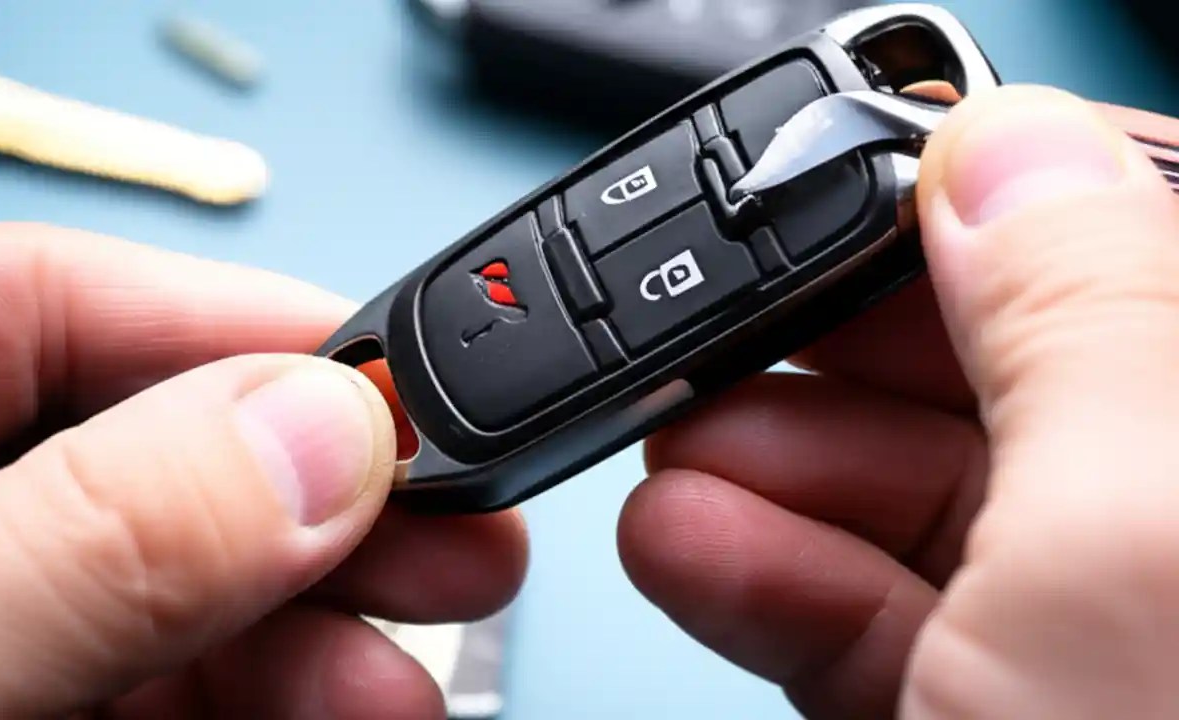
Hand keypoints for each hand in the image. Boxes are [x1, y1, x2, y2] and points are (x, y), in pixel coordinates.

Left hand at [0, 224, 526, 717]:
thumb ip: (105, 530)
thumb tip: (322, 435)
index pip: (55, 296)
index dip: (248, 331)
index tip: (397, 392)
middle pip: (160, 447)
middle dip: (328, 495)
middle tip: (459, 529)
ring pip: (188, 575)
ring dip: (329, 610)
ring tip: (426, 653)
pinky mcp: (19, 701)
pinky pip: (171, 678)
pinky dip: (275, 690)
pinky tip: (354, 703)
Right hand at [620, 85, 1178, 717]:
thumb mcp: (1125, 550)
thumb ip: (1082, 317)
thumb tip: (1004, 144)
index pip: (1127, 237)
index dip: (990, 193)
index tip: (851, 183)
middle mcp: (1165, 511)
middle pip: (992, 361)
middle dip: (830, 344)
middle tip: (721, 339)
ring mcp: (1075, 617)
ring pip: (906, 485)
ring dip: (762, 460)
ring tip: (675, 459)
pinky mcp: (978, 698)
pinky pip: (863, 601)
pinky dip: (759, 567)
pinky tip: (689, 542)